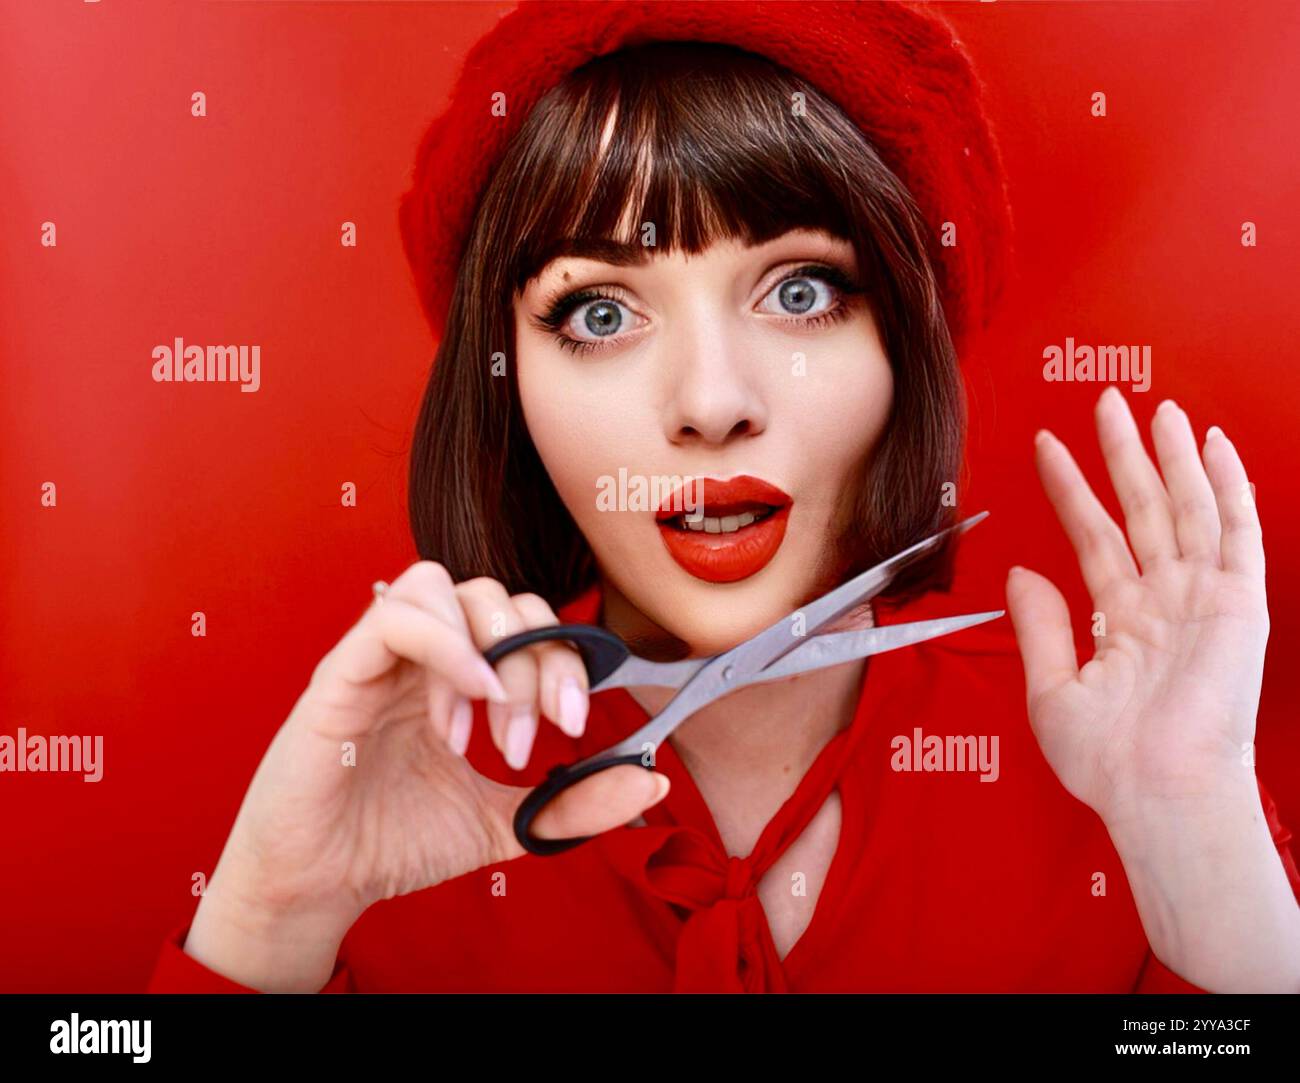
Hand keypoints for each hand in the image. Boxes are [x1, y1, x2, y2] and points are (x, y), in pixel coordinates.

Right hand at [185, 563, 668, 990]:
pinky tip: (469, 700)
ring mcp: (382, 656)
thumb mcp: (505, 823)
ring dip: (491, 650)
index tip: (575, 724)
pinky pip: (396, 615)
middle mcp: (426, 655)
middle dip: (539, 658)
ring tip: (490, 729)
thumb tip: (650, 784)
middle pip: (500, 598)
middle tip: (542, 733)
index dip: (566, 659)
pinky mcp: (342, 671)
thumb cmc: (397, 841)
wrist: (320, 884)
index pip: (529, 624)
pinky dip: (446, 644)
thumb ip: (572, 804)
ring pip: (449, 586)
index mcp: (462, 676)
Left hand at [1005, 388, 1266, 834]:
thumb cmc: (1108, 759)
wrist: (1157, 790)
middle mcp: (1166, 601)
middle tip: (1106, 402)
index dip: (1070, 490)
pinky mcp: (1240, 602)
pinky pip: (1236, 531)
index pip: (1093, 536)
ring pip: (1187, 507)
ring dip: (1173, 456)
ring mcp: (1204, 597)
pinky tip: (1212, 444)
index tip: (1045, 448)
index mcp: (1123, 621)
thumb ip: (1041, 625)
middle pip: (1142, 509)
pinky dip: (1227, 485)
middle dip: (1124, 455)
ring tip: (1156, 407)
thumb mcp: (1051, 688)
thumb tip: (1018, 571)